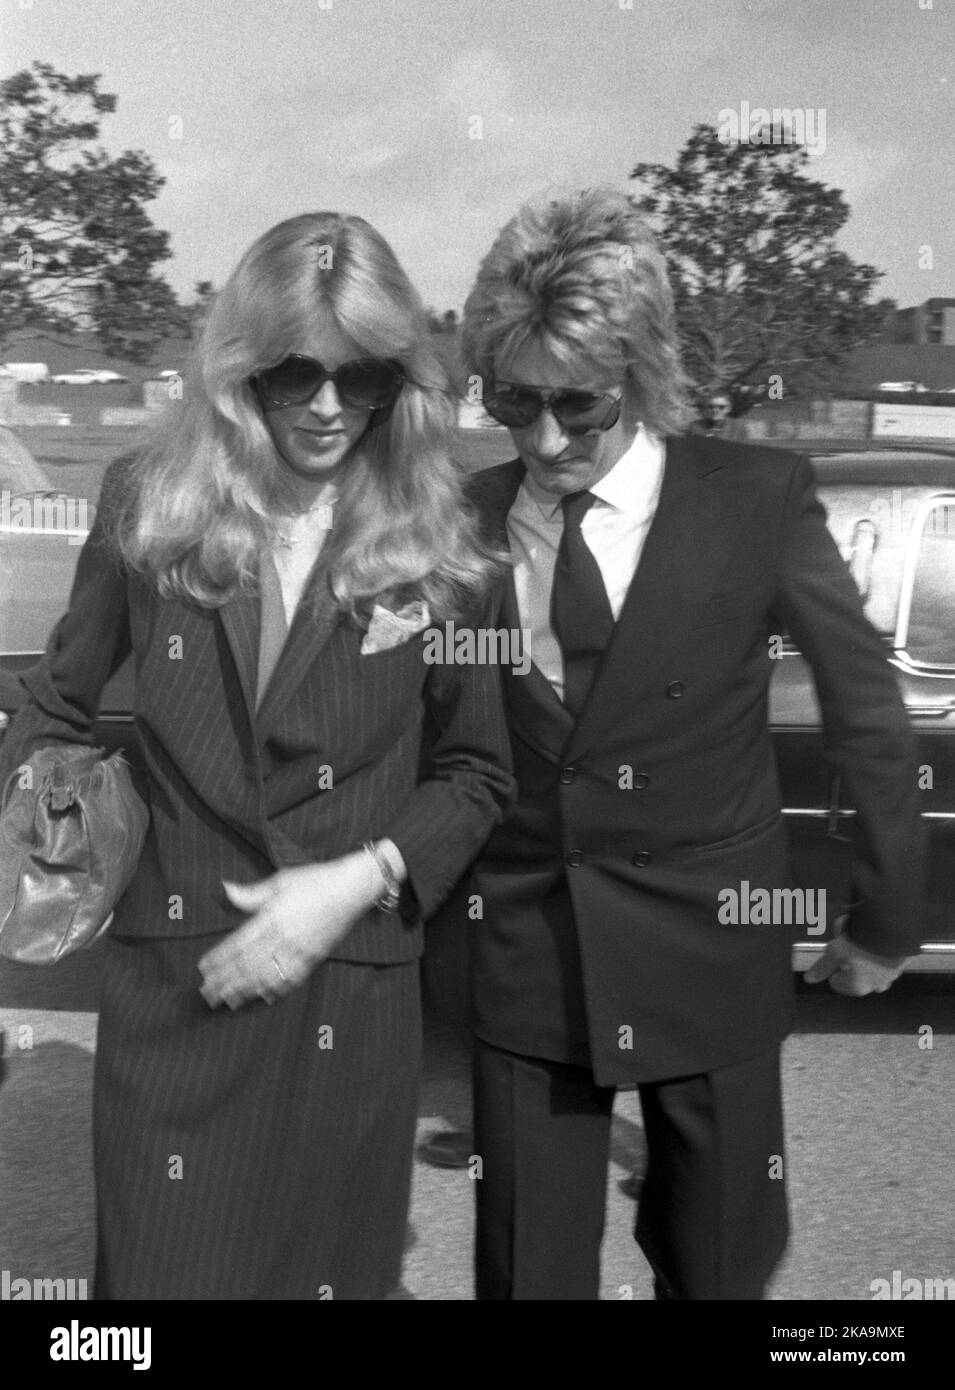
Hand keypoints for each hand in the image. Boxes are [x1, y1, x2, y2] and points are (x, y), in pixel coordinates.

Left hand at [198, 853, 379, 1009]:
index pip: (239, 943)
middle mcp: (284, 938)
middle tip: (207, 994)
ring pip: (267, 976)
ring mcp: (300, 951)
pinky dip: (275, 989)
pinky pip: (291, 979)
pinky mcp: (314, 958)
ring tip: (227, 1000)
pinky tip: (262, 996)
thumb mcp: (281, 881)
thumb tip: (225, 889)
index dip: (220, 958)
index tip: (203, 969)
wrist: (352, 889)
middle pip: (249, 965)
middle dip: (226, 981)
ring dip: (245, 990)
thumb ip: (252, 893)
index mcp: (272, 917)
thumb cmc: (315, 880)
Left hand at [804, 921, 910, 995]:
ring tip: (863, 938)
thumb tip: (809, 979)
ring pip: (870, 969)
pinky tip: (876, 939)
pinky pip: (884, 961)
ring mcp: (890, 977)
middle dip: (849, 961)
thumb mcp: (835, 951)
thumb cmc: (861, 943)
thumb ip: (823, 967)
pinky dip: (879, 953)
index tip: (836, 951)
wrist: (895, 931)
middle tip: (849, 942)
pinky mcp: (901, 966)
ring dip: (865, 957)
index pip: (835, 982)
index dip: (833, 966)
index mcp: (857, 987)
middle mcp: (875, 987)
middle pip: (853, 976)